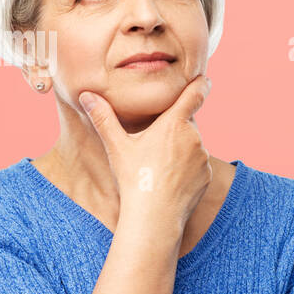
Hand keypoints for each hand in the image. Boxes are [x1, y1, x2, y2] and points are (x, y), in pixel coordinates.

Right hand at [78, 73, 213, 230]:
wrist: (154, 215)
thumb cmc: (134, 178)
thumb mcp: (117, 146)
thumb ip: (103, 118)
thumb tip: (86, 95)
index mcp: (174, 123)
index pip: (194, 95)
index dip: (199, 84)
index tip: (204, 78)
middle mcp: (194, 137)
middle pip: (187, 124)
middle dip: (175, 129)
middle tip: (155, 143)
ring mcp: (203, 157)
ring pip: (193, 145)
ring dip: (181, 149)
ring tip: (159, 166)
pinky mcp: (206, 176)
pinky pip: (198, 165)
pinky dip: (187, 168)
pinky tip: (170, 179)